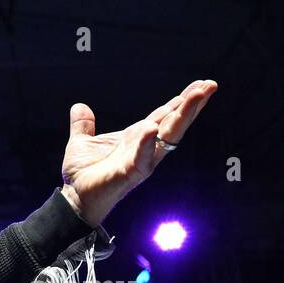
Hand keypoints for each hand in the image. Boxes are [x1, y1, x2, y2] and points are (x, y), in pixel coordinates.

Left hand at [59, 79, 217, 227]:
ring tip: (197, 96)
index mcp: (137, 136)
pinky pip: (143, 157)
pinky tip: (152, 128)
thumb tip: (79, 106)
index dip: (182, 100)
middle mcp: (145, 147)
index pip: (164, 115)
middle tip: (209, 84)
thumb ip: (83, 125)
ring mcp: (141, 160)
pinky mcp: (131, 173)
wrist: (74, 198)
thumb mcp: (81, 142)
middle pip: (174, 122)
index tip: (200, 84)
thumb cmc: (83, 174)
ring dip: (183, 116)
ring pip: (168, 136)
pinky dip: (147, 142)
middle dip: (192, 104)